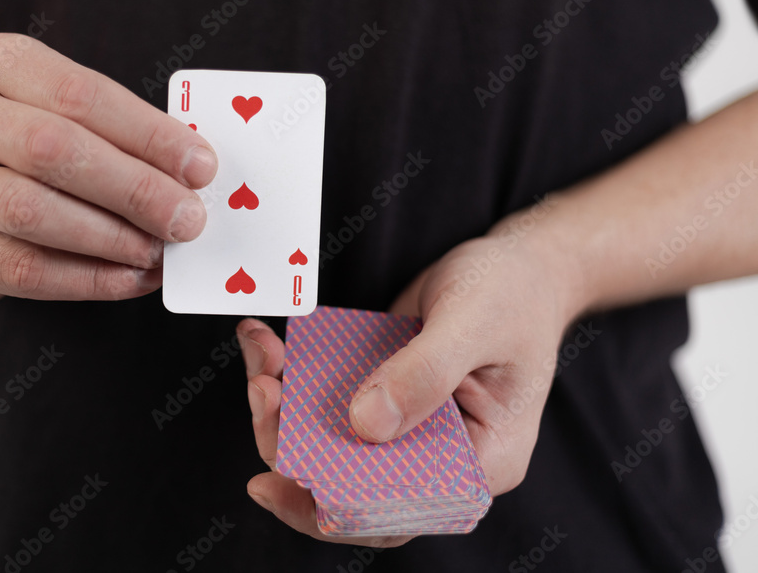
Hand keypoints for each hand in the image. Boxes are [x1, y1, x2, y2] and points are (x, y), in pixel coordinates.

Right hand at [0, 33, 217, 302]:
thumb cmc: (28, 143)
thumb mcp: (66, 114)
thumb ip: (121, 135)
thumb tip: (194, 174)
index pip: (80, 94)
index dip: (148, 134)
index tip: (202, 168)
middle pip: (50, 148)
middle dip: (132, 188)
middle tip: (187, 219)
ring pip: (28, 209)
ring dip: (109, 237)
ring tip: (159, 252)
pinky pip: (17, 267)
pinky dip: (84, 279)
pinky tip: (129, 278)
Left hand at [239, 228, 581, 543]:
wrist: (515, 264)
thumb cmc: (513, 294)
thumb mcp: (475, 323)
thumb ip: (424, 373)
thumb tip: (365, 425)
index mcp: (479, 462)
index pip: (401, 513)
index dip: (337, 509)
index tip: (284, 476)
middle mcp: (438, 457)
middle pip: (350, 484)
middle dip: (294, 446)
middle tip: (263, 393)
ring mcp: (405, 427)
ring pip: (327, 442)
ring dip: (283, 407)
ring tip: (262, 357)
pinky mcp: (379, 394)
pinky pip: (327, 400)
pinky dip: (293, 375)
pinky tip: (269, 344)